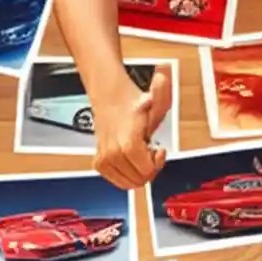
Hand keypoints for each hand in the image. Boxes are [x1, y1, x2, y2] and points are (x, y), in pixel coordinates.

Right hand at [93, 75, 169, 189]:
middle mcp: (113, 155)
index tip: (157, 149)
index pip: (147, 172)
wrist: (109, 97)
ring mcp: (104, 160)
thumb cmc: (130, 101)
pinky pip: (117, 181)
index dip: (157, 163)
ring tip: (139, 154)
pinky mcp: (99, 164)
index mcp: (127, 144)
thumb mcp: (154, 101)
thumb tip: (162, 76)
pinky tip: (130, 159)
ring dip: (138, 171)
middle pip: (140, 180)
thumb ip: (162, 93)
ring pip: (129, 184)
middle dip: (149, 168)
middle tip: (148, 151)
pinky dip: (126, 174)